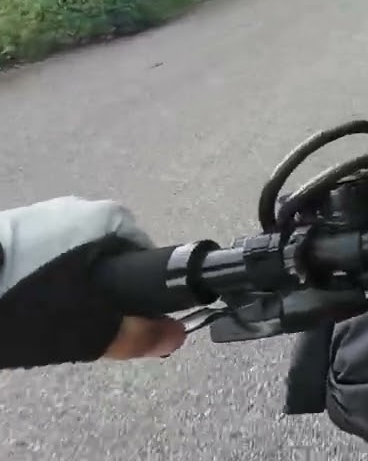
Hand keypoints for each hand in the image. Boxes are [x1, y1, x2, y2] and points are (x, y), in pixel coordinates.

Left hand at [0, 198, 185, 368]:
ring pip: (70, 259)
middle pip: (106, 257)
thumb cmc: (25, 299)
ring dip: (66, 288)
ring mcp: (36, 216)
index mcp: (105, 219)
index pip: (145, 254)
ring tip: (47, 320)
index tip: (126, 317)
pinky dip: (36, 282)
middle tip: (85, 324)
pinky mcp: (6, 232)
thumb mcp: (88, 329)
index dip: (141, 290)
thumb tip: (174, 336)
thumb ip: (138, 335)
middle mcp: (75, 208)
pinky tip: (21, 308)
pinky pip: (37, 259)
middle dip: (101, 291)